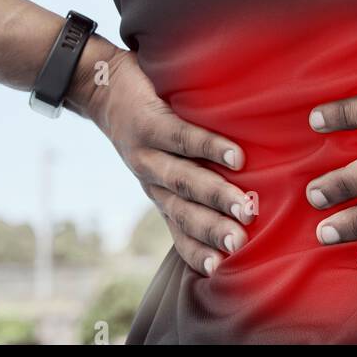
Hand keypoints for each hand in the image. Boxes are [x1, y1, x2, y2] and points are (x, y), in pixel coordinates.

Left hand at [80, 49, 254, 275]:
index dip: (198, 252)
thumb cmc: (150, 123)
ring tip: (246, 207)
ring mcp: (146, 154)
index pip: (179, 232)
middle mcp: (151, 182)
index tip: (222, 269)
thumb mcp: (168, 158)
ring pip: (183, 180)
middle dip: (213, 230)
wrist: (102, 87)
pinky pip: (181, 138)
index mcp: (160, 195)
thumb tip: (253, 192)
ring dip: (215, 196)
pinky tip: (236, 156)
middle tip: (241, 242)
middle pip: (183, 212)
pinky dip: (209, 147)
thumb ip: (199, 175)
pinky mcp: (147, 123)